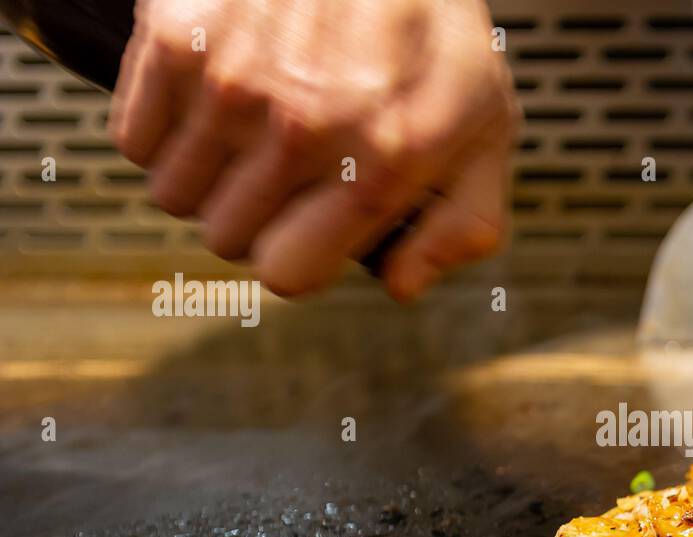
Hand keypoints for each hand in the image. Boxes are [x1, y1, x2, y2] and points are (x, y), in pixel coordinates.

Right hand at [109, 0, 518, 300]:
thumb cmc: (432, 27)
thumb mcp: (488, 127)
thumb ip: (464, 223)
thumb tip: (402, 284)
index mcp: (382, 166)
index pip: (287, 273)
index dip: (297, 255)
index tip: (308, 226)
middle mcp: (303, 131)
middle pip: (226, 238)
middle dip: (255, 213)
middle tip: (286, 165)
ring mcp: (234, 84)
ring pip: (175, 194)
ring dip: (208, 173)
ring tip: (253, 126)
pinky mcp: (178, 37)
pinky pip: (135, 139)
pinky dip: (164, 125)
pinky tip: (214, 96)